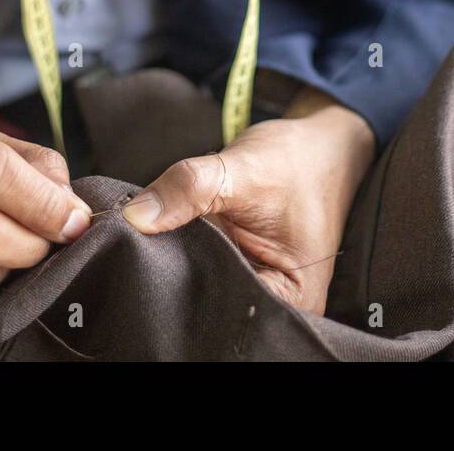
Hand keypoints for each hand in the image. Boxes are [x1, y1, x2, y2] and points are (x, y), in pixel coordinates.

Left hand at [121, 86, 375, 313]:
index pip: (224, 310)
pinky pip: (197, 266)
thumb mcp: (245, 169)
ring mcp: (253, 286)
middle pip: (208, 303)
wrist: (319, 143)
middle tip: (141, 240)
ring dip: (173, 259)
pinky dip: (178, 248)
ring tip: (154, 232)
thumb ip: (190, 189)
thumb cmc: (299, 160)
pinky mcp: (235, 267)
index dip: (184, 283)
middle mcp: (275, 305)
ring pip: (197, 285)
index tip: (152, 252)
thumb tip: (133, 217)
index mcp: (293, 300)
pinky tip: (162, 231)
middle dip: (174, 271)